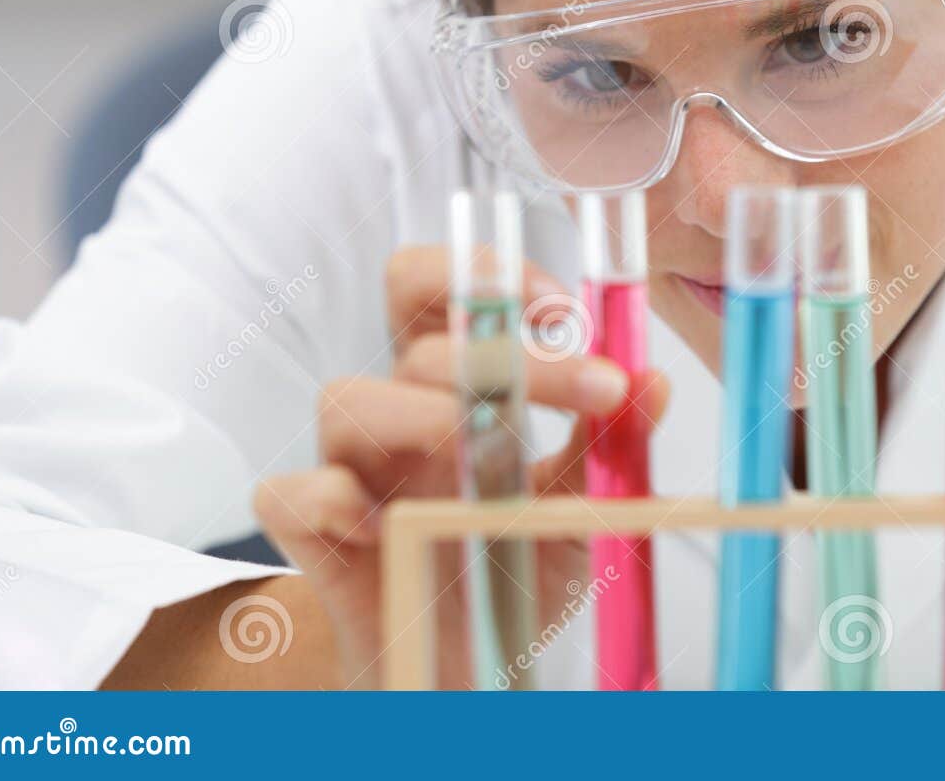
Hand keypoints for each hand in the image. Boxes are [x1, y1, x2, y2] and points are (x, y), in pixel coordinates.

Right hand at [254, 246, 667, 687]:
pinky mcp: (314, 537)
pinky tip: (392, 527)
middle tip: (588, 387)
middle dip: (505, 354)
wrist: (465, 672)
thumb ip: (608, 447)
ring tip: (485, 454)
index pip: (434, 287)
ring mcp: (350, 472)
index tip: (564, 308)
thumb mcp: (576, 508)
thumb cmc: (511, 568)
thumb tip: (655, 381)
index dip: (483, 272)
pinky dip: (333, 498)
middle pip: (417, 344)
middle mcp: (397, 417)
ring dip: (423, 415)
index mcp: (450, 389)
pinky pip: (290, 493)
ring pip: (343, 399)